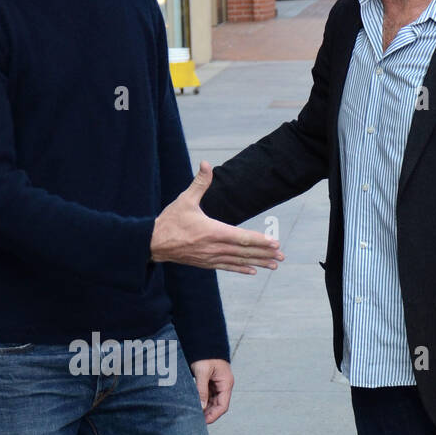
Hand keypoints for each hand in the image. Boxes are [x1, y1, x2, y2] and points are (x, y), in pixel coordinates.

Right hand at [151, 161, 282, 273]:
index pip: (241, 237)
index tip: (274, 243)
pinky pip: (227, 267)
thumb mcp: (184, 200)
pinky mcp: (206, 263)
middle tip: (282, 256)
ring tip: (273, 265)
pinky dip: (241, 268)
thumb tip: (206, 163)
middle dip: (264, 254)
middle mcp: (214, 247)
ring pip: (238, 261)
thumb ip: (199, 183)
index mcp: (212, 231)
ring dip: (257, 263)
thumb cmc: (170, 221)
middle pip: (244, 252)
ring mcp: (210, 257)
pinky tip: (253, 271)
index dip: (259, 241)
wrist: (153, 244)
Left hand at [191, 357, 233, 423]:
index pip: (223, 405)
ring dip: (205, 409)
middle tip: (197, 421)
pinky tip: (195, 406)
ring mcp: (217, 384)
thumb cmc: (205, 355)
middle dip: (209, 414)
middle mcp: (224, 385)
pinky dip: (202, 402)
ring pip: (213, 401)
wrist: (203, 342)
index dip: (214, 415)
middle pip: (218, 405)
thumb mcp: (202, 372)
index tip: (204, 422)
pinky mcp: (210, 382)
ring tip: (195, 415)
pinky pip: (208, 396)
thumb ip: (201, 390)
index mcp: (226, 383)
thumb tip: (201, 406)